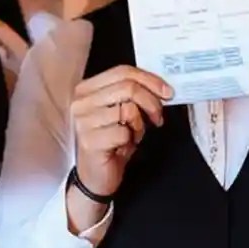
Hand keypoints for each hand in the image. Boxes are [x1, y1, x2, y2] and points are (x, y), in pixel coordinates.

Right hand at [70, 65, 171, 199]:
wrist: (96, 176)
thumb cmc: (111, 141)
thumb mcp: (122, 112)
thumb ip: (134, 94)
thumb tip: (162, 87)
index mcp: (87, 89)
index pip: (122, 72)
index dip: (149, 80)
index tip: (167, 92)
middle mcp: (81, 103)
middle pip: (128, 88)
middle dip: (151, 102)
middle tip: (157, 116)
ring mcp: (83, 122)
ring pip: (128, 110)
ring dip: (139, 125)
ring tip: (132, 134)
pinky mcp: (90, 141)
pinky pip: (124, 132)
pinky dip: (131, 140)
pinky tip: (123, 146)